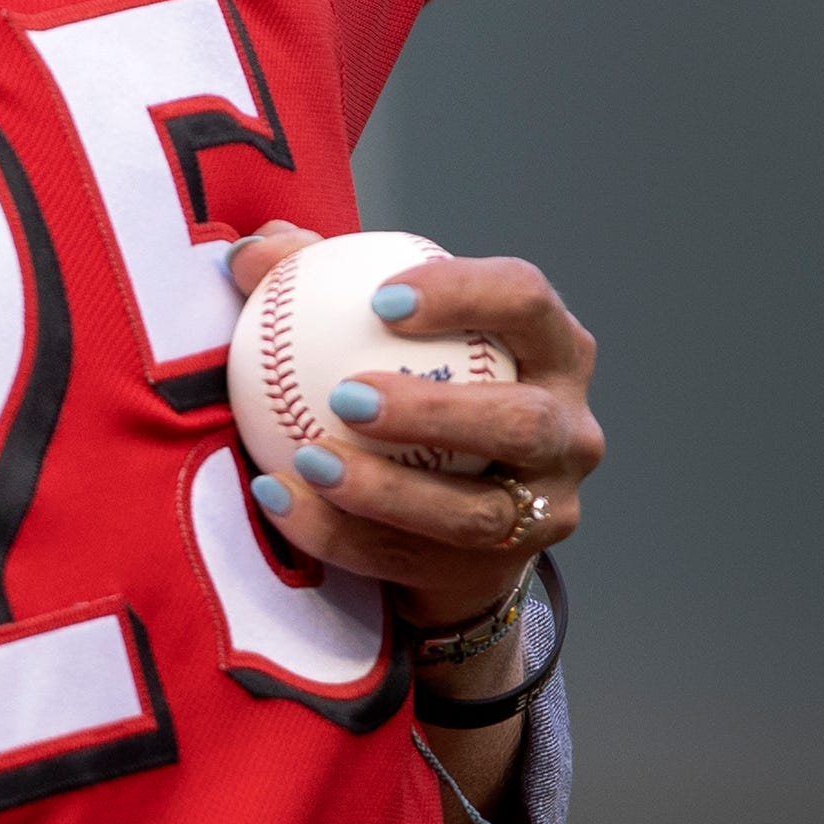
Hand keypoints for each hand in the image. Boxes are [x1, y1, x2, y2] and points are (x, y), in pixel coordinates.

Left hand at [227, 223, 602, 631]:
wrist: (445, 518)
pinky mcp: (500, 570)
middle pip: (523, 420)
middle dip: (437, 410)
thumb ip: (321, 278)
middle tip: (347, 394)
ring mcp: (545, 508)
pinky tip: (281, 502)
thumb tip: (253, 253)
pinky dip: (340, 532)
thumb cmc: (415, 389)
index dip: (464, 293)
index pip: (527, 299)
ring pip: (475, 512)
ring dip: (385, 489)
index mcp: (552, 347)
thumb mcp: (380, 330)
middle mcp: (569, 428)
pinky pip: (413, 558)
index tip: (379, 299)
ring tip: (309, 459)